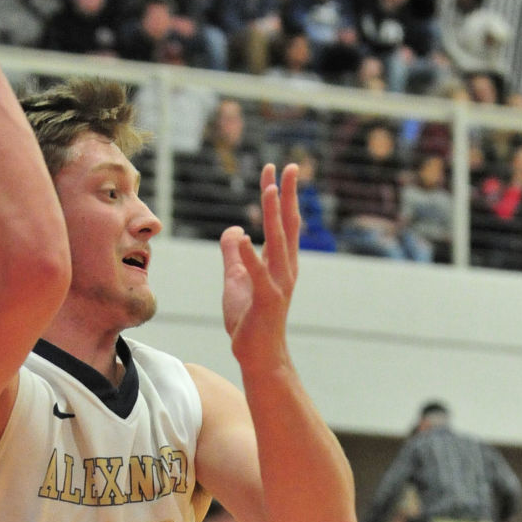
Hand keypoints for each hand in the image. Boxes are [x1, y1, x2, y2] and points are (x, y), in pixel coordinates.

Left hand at [219, 162, 299, 373]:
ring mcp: (278, 284)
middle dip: (287, 195)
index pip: (282, 222)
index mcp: (280, 262)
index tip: (277, 170)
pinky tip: (244, 237)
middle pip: (287, 225)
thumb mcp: (236, 280)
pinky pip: (257, 275)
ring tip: (270, 190)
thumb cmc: (250, 319)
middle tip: (287, 166)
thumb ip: (234, 254)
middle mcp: (285, 269)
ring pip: (278, 244)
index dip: (280, 195)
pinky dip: (250, 256)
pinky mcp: (267, 300)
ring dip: (273, 216)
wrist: (258, 355)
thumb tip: (234, 230)